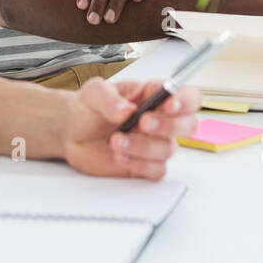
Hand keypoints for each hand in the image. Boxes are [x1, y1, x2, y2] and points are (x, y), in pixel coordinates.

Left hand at [63, 77, 200, 179]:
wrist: (74, 132)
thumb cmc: (90, 108)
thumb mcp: (93, 93)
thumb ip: (109, 98)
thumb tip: (127, 111)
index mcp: (155, 96)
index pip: (187, 96)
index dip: (185, 101)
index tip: (169, 104)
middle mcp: (161, 120)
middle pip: (189, 124)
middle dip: (168, 125)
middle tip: (142, 123)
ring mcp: (155, 144)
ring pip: (169, 149)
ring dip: (142, 146)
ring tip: (115, 141)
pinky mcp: (146, 165)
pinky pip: (157, 170)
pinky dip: (138, 164)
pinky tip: (119, 156)